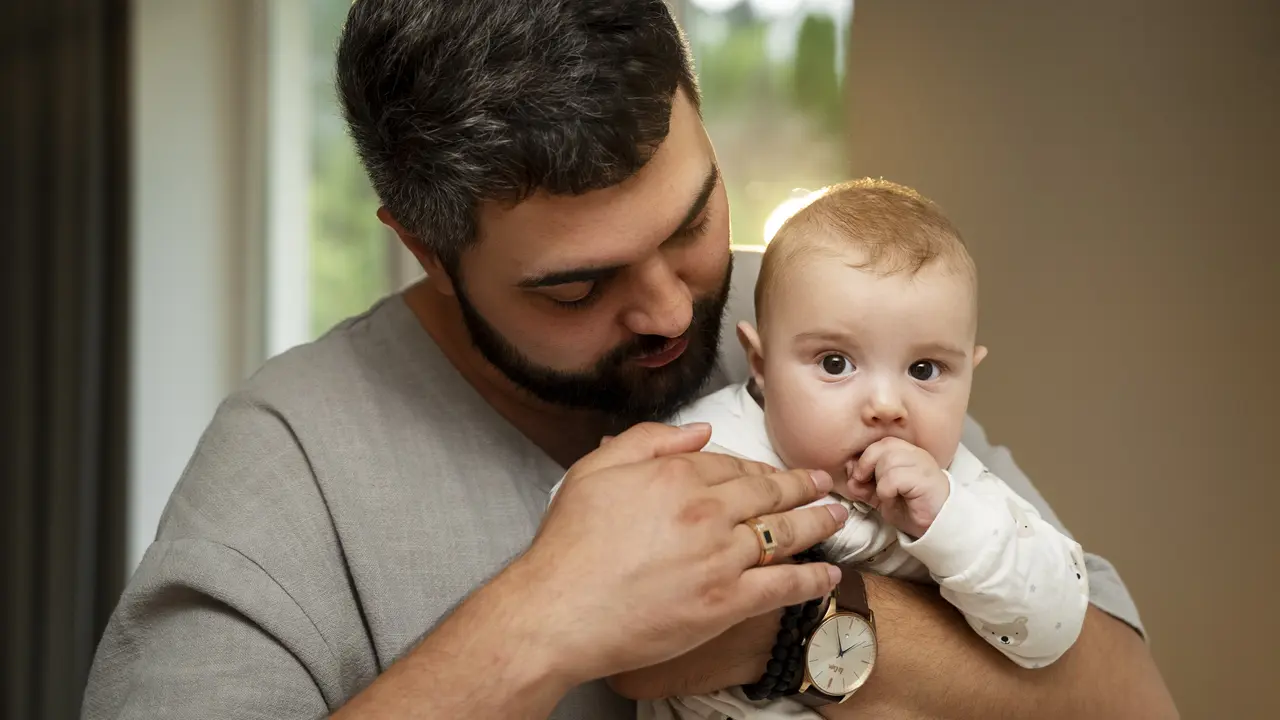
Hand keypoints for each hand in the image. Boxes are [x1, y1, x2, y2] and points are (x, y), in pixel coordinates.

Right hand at [517, 422, 848, 685]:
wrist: (559, 610)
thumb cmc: (569, 545)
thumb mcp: (597, 469)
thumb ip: (650, 440)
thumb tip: (700, 431)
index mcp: (679, 476)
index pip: (732, 464)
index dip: (756, 467)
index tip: (772, 470)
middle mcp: (708, 512)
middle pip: (769, 493)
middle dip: (802, 487)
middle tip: (823, 484)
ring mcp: (722, 558)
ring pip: (784, 534)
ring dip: (817, 523)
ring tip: (837, 517)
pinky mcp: (727, 603)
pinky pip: (782, 586)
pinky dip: (811, 579)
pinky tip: (828, 575)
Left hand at [845, 437, 948, 537]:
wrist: (936, 528)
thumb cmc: (910, 509)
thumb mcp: (880, 496)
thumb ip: (864, 484)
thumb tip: (849, 473)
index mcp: (906, 453)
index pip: (879, 443)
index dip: (864, 459)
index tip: (858, 478)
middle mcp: (915, 454)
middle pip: (882, 446)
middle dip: (867, 466)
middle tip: (866, 485)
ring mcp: (922, 465)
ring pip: (888, 460)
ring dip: (879, 480)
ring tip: (886, 496)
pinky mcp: (925, 479)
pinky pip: (895, 477)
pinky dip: (886, 491)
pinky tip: (893, 499)